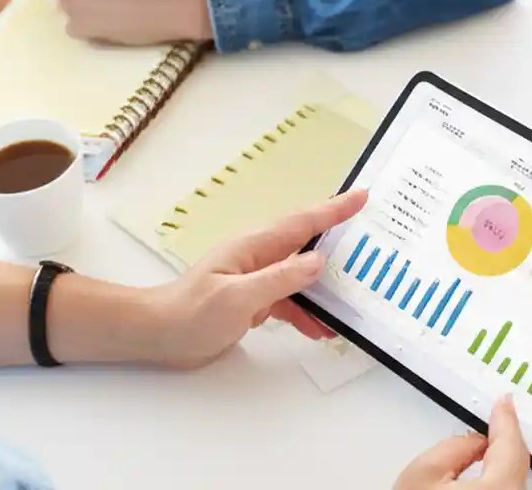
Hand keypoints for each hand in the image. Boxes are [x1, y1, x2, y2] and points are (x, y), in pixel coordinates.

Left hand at [134, 190, 366, 369]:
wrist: (158, 335)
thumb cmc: (191, 314)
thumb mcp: (237, 297)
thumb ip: (279, 278)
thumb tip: (318, 261)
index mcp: (255, 246)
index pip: (302, 222)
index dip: (334, 209)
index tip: (363, 196)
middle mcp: (259, 256)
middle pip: (307, 244)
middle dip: (340, 242)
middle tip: (374, 241)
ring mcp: (257, 277)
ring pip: (302, 276)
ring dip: (326, 289)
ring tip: (354, 300)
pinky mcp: (254, 299)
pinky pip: (289, 300)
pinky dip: (306, 313)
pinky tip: (320, 330)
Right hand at [395, 396, 529, 489]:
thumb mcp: (422, 473)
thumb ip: (454, 447)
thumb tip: (477, 441)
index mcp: (499, 488)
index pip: (509, 445)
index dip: (505, 418)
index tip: (503, 400)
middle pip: (517, 462)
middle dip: (509, 437)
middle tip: (502, 414)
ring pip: (514, 478)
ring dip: (506, 457)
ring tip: (497, 436)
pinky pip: (507, 488)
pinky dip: (502, 474)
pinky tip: (492, 467)